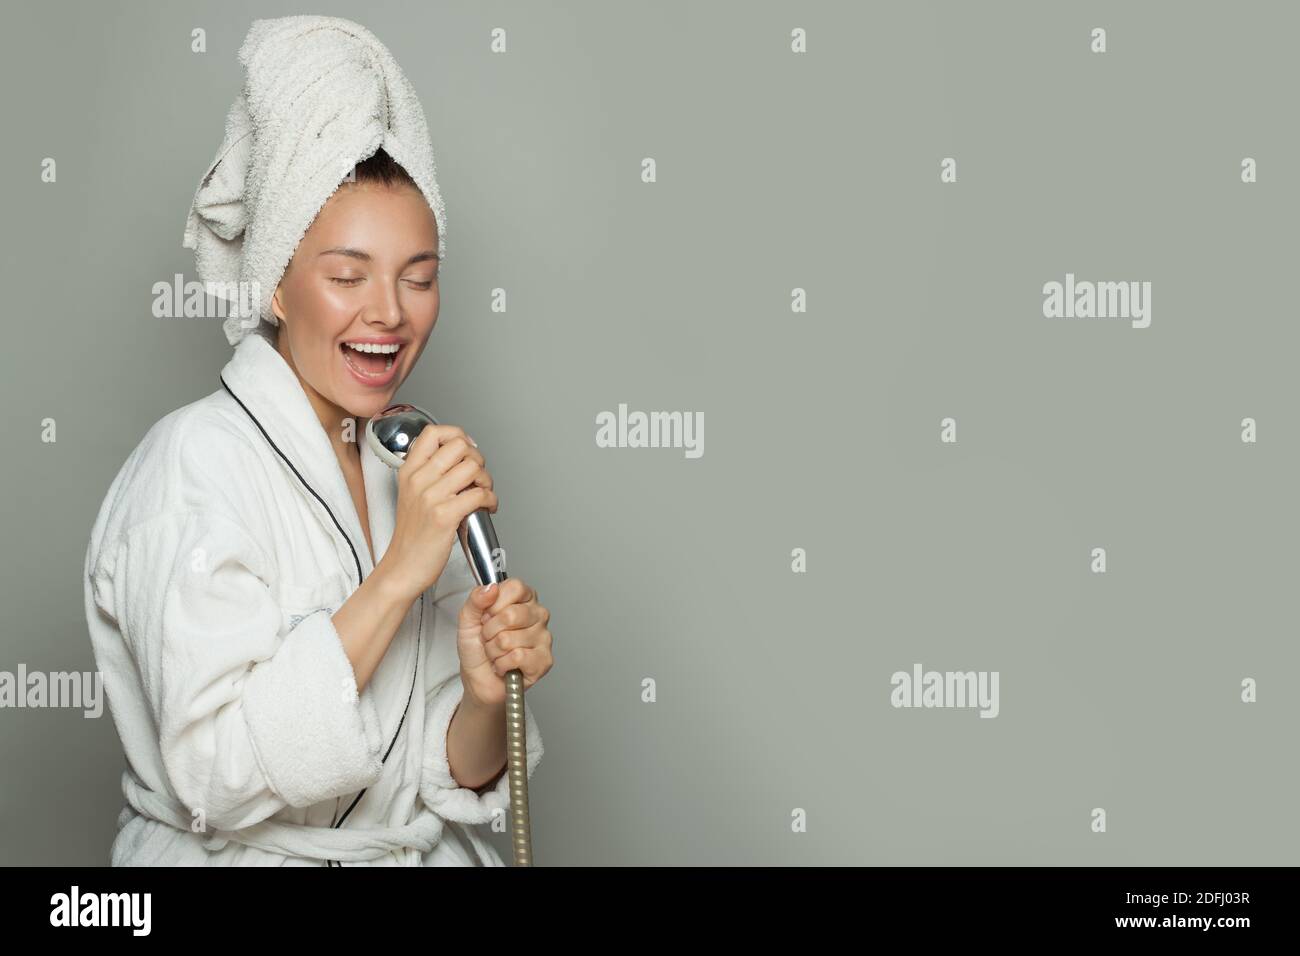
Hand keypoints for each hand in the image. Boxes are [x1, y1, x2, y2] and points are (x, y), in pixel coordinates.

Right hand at [373, 423, 497, 602]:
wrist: (403, 567)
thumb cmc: (413, 535)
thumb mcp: (412, 495)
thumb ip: (430, 473)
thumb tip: (462, 458)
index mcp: (409, 471)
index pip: (434, 432)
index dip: (458, 435)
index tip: (467, 450)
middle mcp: (418, 480)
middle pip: (460, 446)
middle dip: (478, 459)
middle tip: (479, 477)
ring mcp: (430, 497)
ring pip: (473, 468)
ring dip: (487, 481)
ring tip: (483, 494)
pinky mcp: (444, 516)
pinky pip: (479, 494)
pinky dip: (491, 500)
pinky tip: (487, 508)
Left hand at [456, 579, 553, 707]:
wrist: (478, 680)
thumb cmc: (477, 649)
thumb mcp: (467, 619)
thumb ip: (476, 599)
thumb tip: (491, 588)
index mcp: (523, 599)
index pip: (515, 587)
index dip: (494, 604)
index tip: (487, 616)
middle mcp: (538, 615)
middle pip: (512, 614)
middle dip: (490, 632)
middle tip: (490, 638)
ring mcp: (544, 638)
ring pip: (509, 639)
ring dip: (494, 651)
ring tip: (497, 653)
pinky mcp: (544, 660)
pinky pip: (517, 657)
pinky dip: (502, 665)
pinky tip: (505, 665)